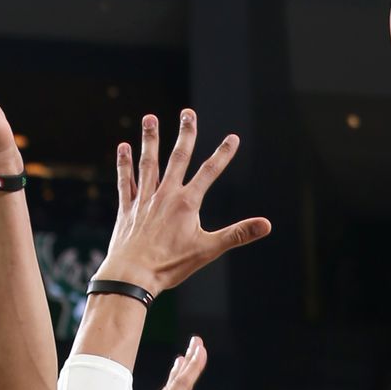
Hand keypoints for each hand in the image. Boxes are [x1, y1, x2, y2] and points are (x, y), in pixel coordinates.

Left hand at [97, 110, 270, 294]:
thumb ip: (238, 234)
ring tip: (150, 118)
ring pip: (148, 163)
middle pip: (178, 158)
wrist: (131, 276)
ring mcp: (144, 200)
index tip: (233, 138)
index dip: (223, 154)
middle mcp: (165, 195)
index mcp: (186, 203)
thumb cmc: (170, 265)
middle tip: (188, 113)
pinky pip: (126, 181)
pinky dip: (124, 164)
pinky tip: (123, 147)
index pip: (209, 172)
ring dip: (150, 140)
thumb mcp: (208, 250)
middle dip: (186, 134)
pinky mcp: (127, 209)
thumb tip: (267, 224)